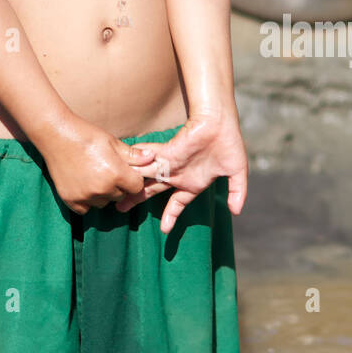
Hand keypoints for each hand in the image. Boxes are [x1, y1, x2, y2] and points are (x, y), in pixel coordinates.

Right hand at [41, 120, 156, 214]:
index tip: (126, 171)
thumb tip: (153, 157)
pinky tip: (84, 186)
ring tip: (95, 176)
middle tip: (108, 171)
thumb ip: (133, 155)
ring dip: (103, 194)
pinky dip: (87, 201)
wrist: (56, 135)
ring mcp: (85, 196)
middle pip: (121, 196)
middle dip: (119, 186)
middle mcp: (102, 189)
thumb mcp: (113, 142)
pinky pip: (85, 209)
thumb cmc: (87, 136)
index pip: (136, 187)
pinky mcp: (71, 200)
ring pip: (104, 203)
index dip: (133, 179)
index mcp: (116, 174)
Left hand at [115, 111, 247, 232]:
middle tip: (119, 209)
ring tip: (113, 194)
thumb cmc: (229, 143)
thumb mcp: (237, 173)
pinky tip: (121, 170)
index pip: (178, 203)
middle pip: (153, 190)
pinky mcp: (168, 151)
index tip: (165, 231)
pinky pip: (149, 160)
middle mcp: (178, 174)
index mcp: (192, 183)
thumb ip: (237, 192)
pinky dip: (137, 164)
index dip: (171, 215)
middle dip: (137, 199)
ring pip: (147, 177)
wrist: (223, 122)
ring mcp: (171, 163)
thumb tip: (237, 212)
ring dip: (131, 185)